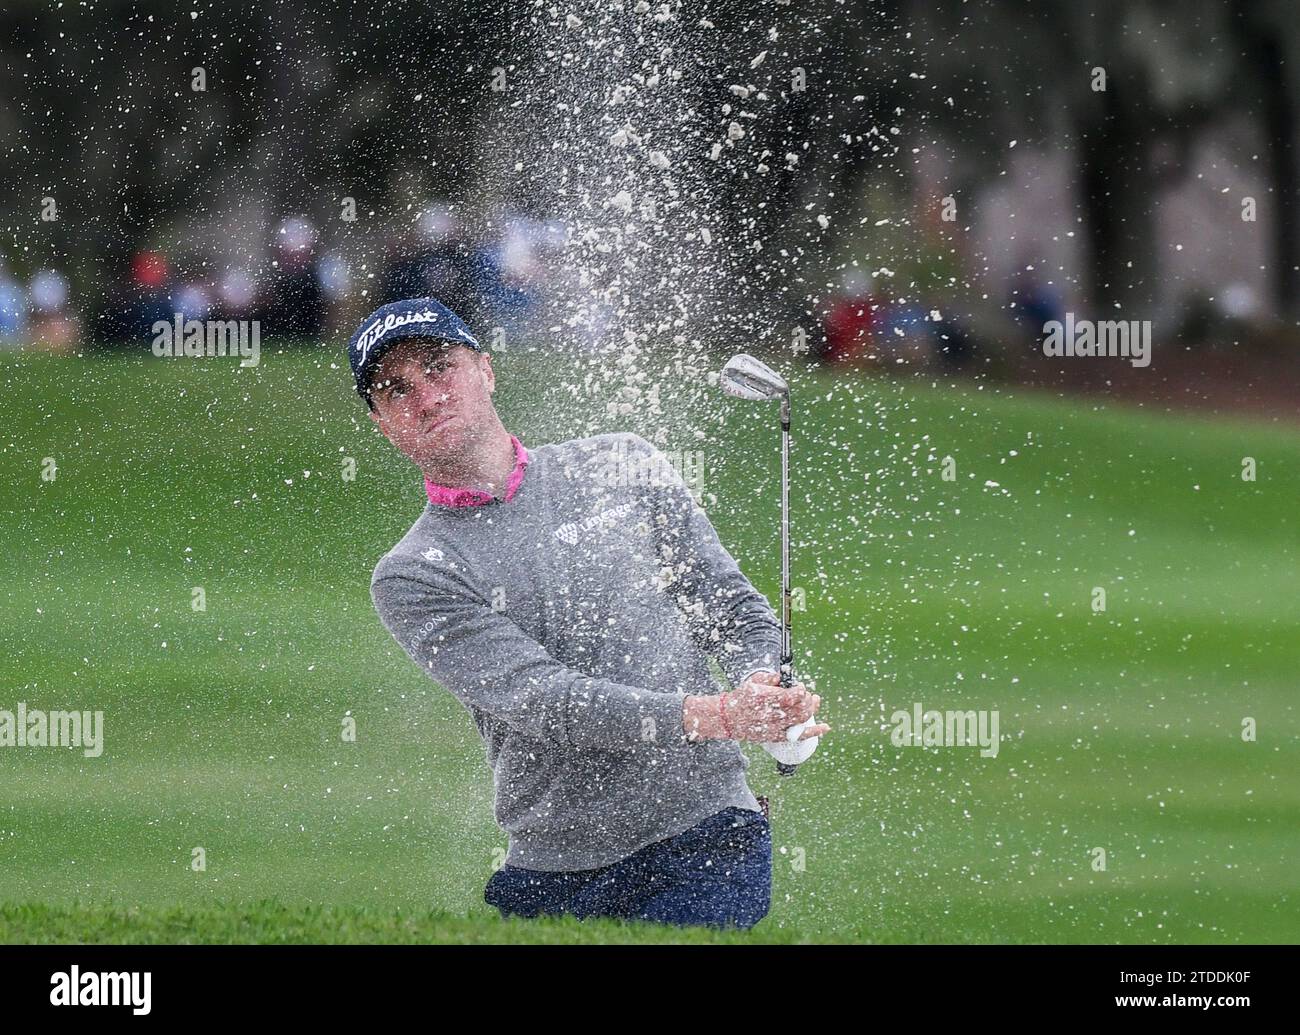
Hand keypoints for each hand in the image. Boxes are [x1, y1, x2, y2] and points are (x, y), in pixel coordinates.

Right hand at [682, 671, 829, 742]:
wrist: (730, 719)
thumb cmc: (741, 698)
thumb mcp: (753, 682)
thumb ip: (770, 678)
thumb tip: (784, 676)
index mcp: (768, 699)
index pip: (794, 695)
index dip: (801, 689)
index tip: (800, 686)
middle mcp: (773, 714)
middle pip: (801, 707)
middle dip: (808, 698)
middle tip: (806, 693)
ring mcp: (776, 727)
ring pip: (802, 719)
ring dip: (812, 708)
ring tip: (815, 700)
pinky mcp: (778, 736)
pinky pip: (799, 736)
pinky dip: (814, 731)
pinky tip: (826, 727)